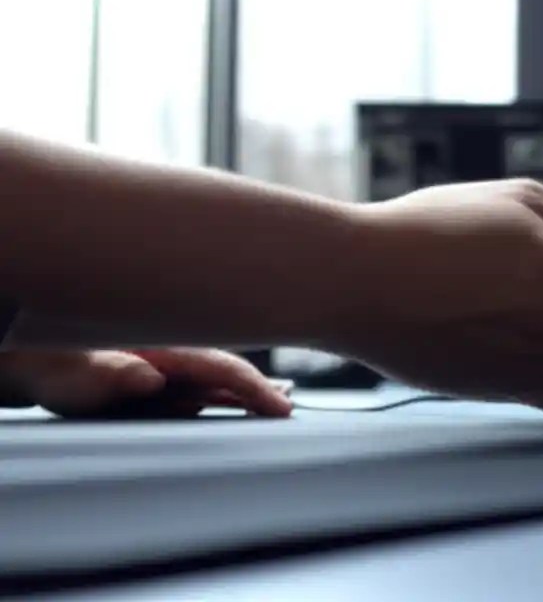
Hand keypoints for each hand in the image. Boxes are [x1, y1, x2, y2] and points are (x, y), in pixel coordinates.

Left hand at [0, 347, 292, 418]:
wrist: (36, 362)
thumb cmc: (53, 368)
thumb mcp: (75, 376)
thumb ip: (110, 374)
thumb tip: (152, 376)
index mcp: (162, 349)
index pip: (221, 367)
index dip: (254, 387)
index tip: (281, 407)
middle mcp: (172, 356)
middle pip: (227, 371)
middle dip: (261, 388)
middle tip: (289, 410)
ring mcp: (168, 368)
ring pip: (218, 379)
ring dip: (248, 391)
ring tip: (278, 405)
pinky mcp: (161, 382)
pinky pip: (203, 386)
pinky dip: (227, 392)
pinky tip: (241, 399)